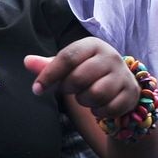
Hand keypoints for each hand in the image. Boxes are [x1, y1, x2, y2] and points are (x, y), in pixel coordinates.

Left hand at [25, 38, 140, 118]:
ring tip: (85, 97)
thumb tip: (27, 61)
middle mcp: (110, 56)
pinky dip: (99, 112)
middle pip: (79, 78)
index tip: (37, 89)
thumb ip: (48, 65)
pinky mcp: (130, 93)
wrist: (122, 82)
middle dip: (69, 89)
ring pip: (95, 94)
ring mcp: (123, 74)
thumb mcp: (69, 65)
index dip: (49, 74)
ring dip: (84, 101)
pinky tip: (98, 106)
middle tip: (71, 90)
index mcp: (92, 45)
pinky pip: (108, 109)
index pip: (68, 57)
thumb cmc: (88, 71)